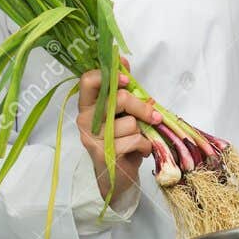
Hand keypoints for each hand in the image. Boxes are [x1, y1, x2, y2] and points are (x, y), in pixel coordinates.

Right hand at [78, 67, 162, 203]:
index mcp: (88, 106)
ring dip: (142, 132)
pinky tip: (139, 151)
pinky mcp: (104, 154)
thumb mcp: (123, 113)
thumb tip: (123, 61)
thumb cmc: (122, 140)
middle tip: (154, 116)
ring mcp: (92, 138)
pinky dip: (145, 146)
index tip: (127, 80)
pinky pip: (135, 140)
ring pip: (130, 122)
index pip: (88, 80)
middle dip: (142, 107)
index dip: (110, 75)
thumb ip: (123, 89)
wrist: (118, 177)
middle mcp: (84, 120)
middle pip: (118, 99)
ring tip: (138, 140)